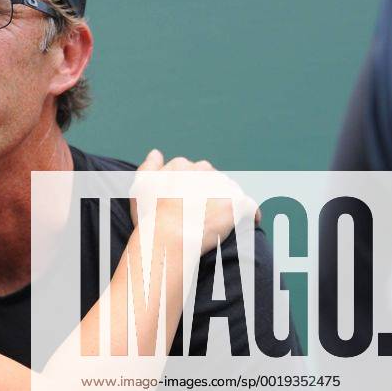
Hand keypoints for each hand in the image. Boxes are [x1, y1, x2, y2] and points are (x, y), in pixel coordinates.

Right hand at [131, 150, 258, 254]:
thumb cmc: (150, 217)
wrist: (168, 238)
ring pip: (231, 191)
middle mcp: (203, 170)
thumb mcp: (140, 187)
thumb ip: (149, 167)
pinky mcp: (237, 203)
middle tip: (203, 215)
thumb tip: (157, 152)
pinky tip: (247, 224)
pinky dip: (251, 215)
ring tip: (220, 222)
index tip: (188, 203)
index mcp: (181, 165)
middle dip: (211, 194)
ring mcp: (222, 186)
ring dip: (228, 203)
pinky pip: (251, 207)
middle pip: (213, 179)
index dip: (192, 188)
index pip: (193, 171)